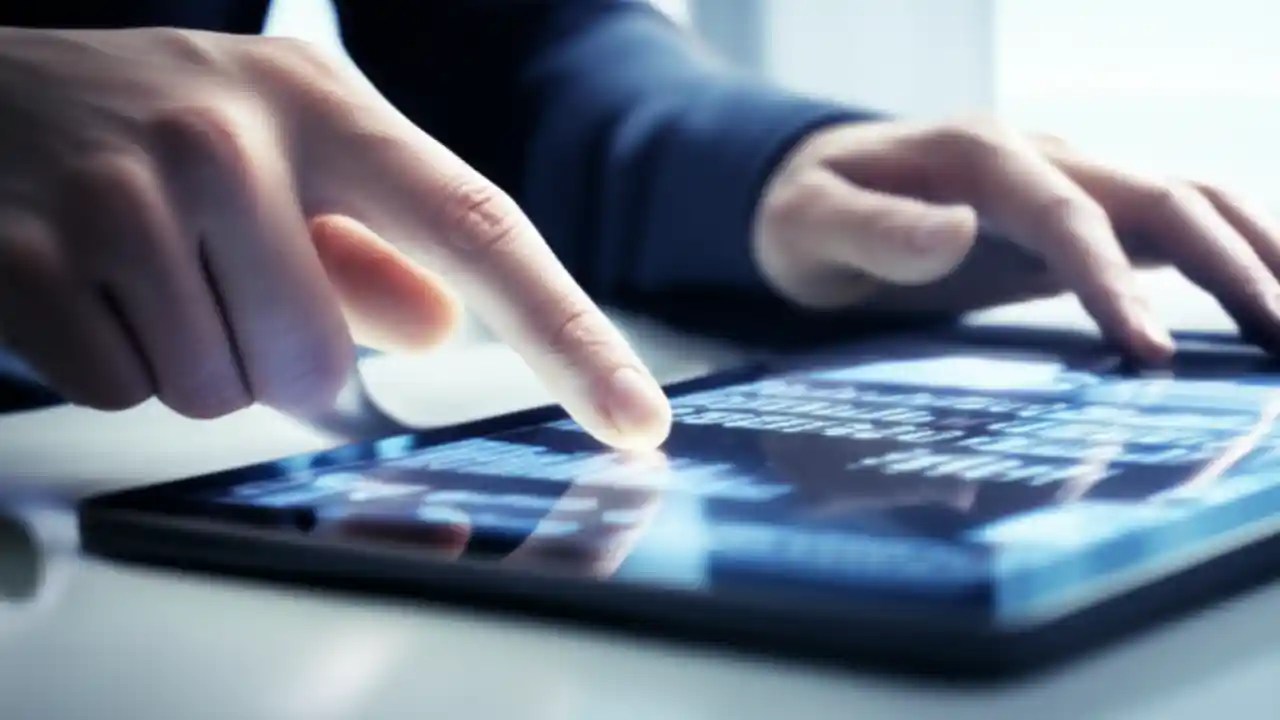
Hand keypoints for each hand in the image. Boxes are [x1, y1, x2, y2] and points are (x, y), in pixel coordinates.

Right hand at [0, 28, 669, 448]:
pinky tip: (89, 282)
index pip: (479, 231)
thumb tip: (436, 327)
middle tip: (220, 285)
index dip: (568, 337)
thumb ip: (370, 244)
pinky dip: (114, 364)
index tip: (637, 419)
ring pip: (218, 389)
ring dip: (193, 360)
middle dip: (278, 361)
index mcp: (322, 105)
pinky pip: (120, 391)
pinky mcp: (29, 255)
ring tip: (150, 272)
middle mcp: (229, 133)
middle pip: (318, 363)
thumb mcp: (284, 150)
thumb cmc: (156, 122)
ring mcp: (120, 189)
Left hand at [754, 118, 1279, 360]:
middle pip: (1159, 195)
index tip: (1149, 355)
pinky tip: (1266, 299)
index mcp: (976, 156)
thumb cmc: (801, 214)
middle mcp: (1036, 155)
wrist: (806, 187)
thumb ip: (871, 231)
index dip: (1112, 281)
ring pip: (1185, 199)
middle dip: (1230, 264)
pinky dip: (1227, 252)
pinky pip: (1167, 224)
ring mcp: (1063, 177)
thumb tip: (957, 231)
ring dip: (1255, 252)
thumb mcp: (806, 225)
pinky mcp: (1072, 210)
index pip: (1065, 215)